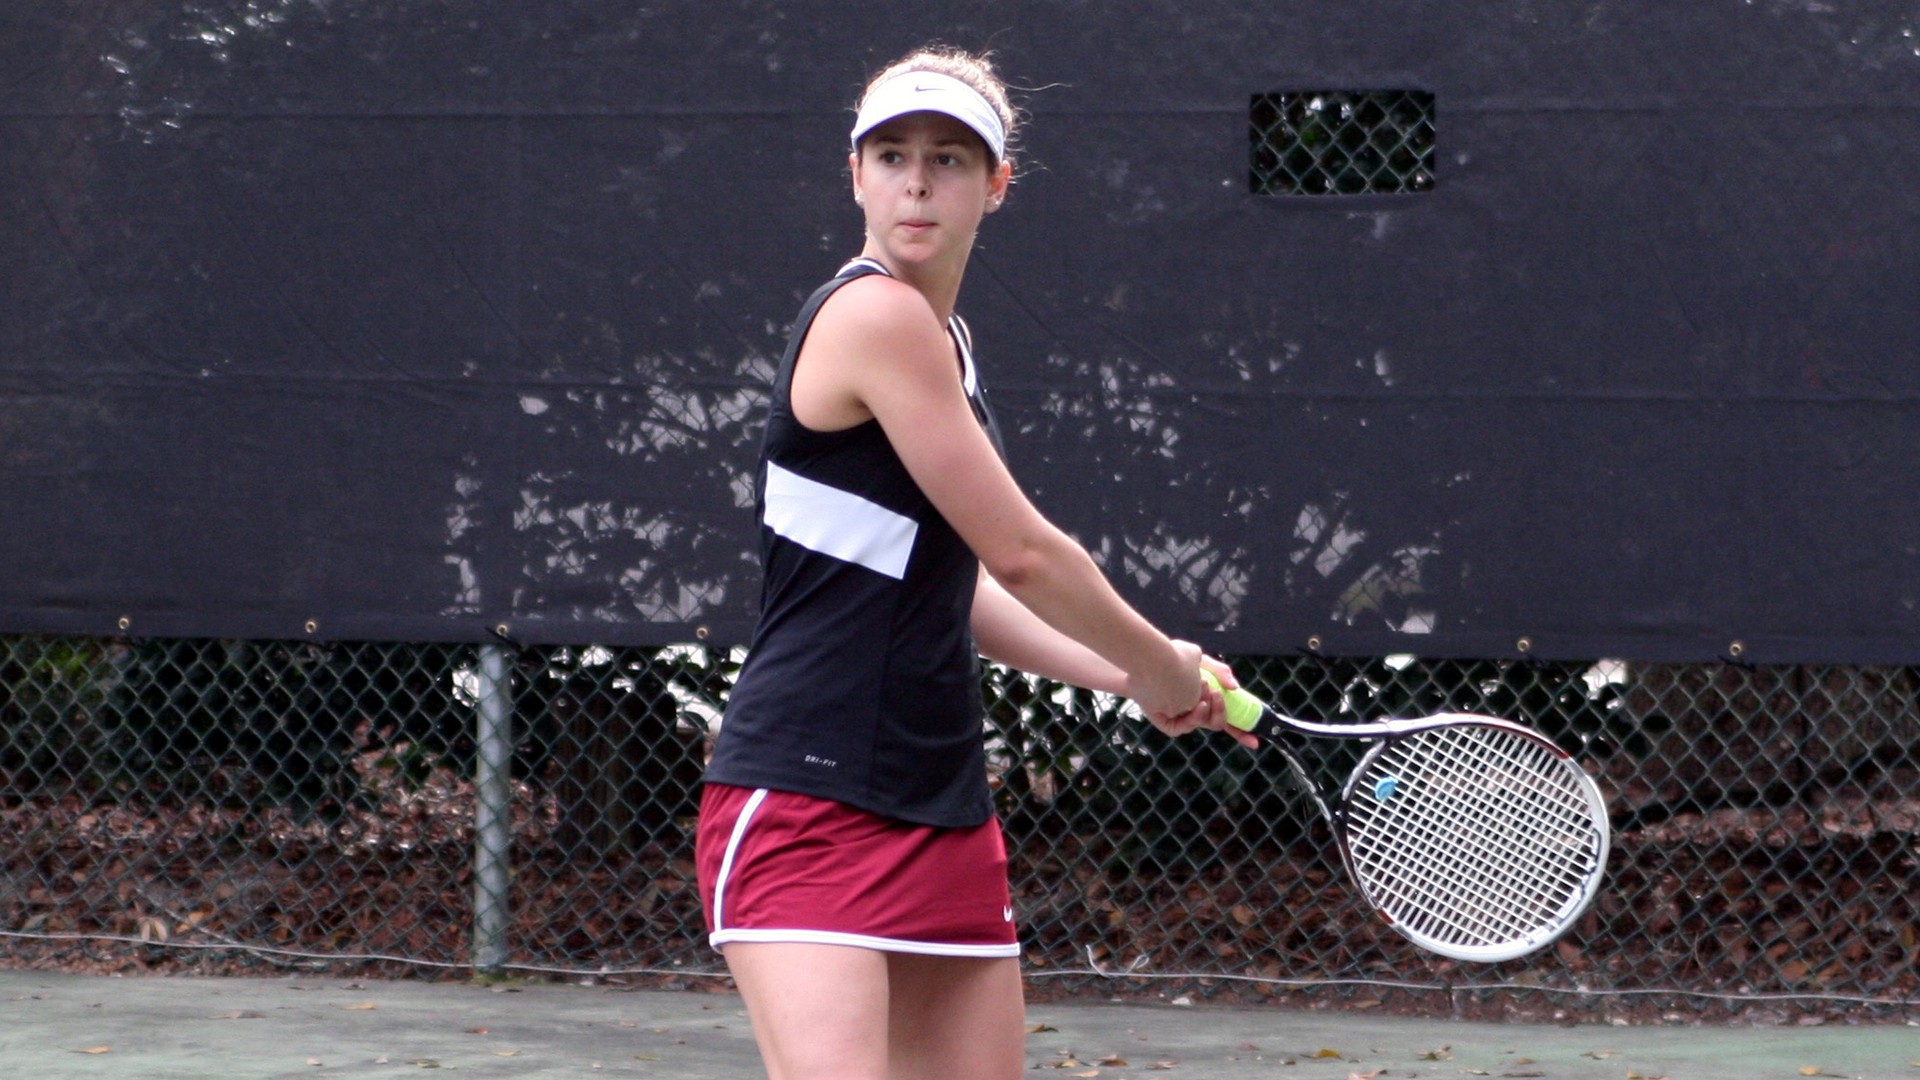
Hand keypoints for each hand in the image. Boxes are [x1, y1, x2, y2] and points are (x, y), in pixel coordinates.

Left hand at [1144, 653, 1259, 749]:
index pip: (1230, 721)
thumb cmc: (1174, 660)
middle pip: (1219, 724)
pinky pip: (1185, 727)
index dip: (1243, 732)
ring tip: (1202, 686)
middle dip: (1223, 711)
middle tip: (1217, 694)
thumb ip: (1221, 671)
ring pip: (1204, 724)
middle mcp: (1197, 713)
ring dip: (1208, 707)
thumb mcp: (1202, 662)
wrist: (1147, 662)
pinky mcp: (1169, 724)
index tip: (1256, 741)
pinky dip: (1194, 716)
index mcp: (1208, 702)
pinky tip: (1195, 702)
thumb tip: (1236, 688)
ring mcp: (1184, 719)